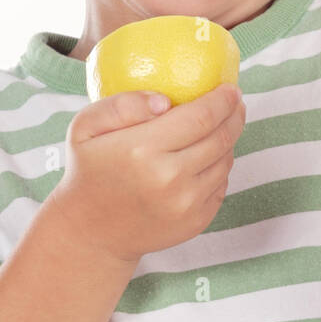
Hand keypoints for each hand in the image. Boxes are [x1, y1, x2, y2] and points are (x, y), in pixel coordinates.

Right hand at [49, 82, 245, 265]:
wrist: (90, 233)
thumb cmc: (88, 170)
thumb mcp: (85, 128)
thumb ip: (121, 105)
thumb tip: (165, 101)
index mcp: (143, 150)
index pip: (201, 117)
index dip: (222, 100)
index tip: (230, 88)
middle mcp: (169, 179)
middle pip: (221, 138)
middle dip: (234, 115)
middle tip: (235, 102)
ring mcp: (185, 205)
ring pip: (225, 162)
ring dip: (228, 141)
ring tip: (221, 127)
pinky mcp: (195, 223)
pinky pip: (221, 185)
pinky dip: (220, 168)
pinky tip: (207, 158)